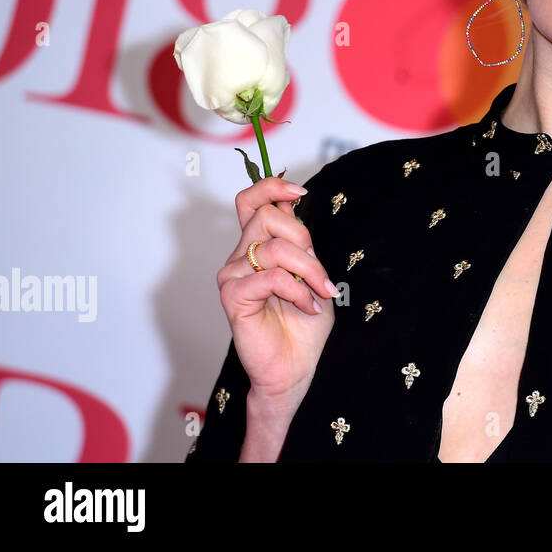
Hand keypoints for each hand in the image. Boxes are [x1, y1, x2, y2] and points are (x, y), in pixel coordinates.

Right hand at [217, 175, 337, 410]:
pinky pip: (271, 277)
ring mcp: (233, 276)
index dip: (272, 186)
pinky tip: (307, 307)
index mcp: (258, 246)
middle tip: (318, 272)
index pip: (251, 201)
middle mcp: (241, 257)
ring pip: (274, 249)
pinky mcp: (232, 297)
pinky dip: (298, 291)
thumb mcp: (312, 272)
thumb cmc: (305, 321)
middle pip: (268, 217)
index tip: (300, 191)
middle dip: (304, 239)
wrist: (297, 365)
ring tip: (320, 293)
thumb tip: (293, 200)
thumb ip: (301, 241)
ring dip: (309, 270)